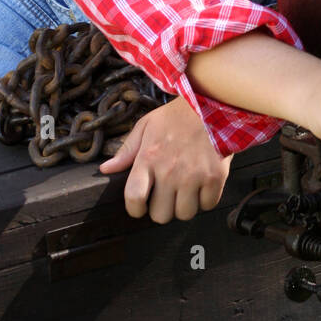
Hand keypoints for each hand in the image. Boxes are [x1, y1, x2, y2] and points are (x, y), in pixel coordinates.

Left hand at [99, 94, 230, 221]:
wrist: (213, 106)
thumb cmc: (177, 116)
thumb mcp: (146, 126)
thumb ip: (126, 150)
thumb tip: (106, 169)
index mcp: (149, 159)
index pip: (134, 198)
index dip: (135, 209)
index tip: (140, 207)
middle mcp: (169, 171)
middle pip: (160, 215)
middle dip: (163, 208)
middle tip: (168, 194)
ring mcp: (193, 176)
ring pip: (184, 214)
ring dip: (185, 205)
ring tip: (187, 189)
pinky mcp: (215, 177)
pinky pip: (208, 205)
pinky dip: (206, 199)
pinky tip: (204, 184)